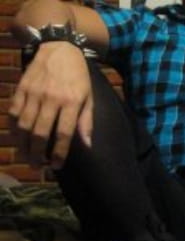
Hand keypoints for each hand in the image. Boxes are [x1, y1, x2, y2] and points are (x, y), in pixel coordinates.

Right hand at [8, 41, 92, 168]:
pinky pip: (13, 112)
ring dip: (23, 145)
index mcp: (70, 102)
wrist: (59, 48)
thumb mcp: (88, 98)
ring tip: (27, 157)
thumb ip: (86, 122)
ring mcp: (33, 93)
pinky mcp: (21, 88)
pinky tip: (17, 139)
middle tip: (38, 166)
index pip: (63, 134)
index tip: (56, 166)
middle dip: (37, 154)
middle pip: (39, 133)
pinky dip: (13, 128)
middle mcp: (50, 99)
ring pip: (23, 125)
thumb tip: (87, 145)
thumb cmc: (78, 77)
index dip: (58, 153)